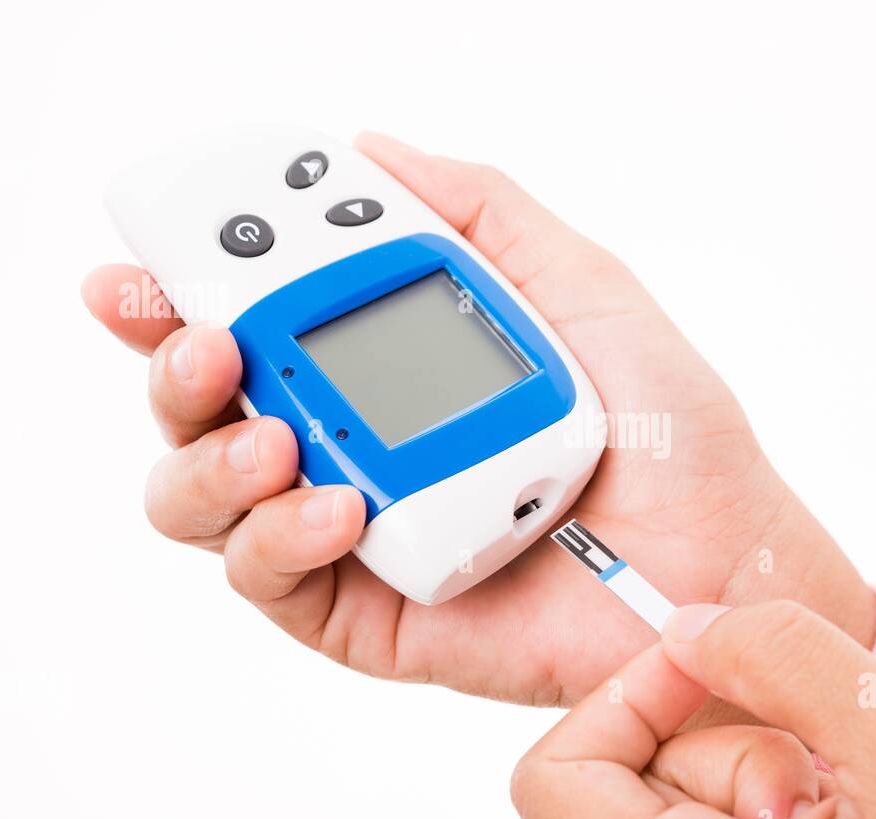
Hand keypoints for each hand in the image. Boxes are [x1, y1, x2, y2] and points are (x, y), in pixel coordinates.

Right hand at [81, 131, 875, 707]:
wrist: (723, 562)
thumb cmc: (671, 437)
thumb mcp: (584, 290)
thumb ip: (483, 215)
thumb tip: (375, 149)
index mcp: (392, 362)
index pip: (260, 316)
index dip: (189, 283)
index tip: (152, 255)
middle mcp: (355, 440)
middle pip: (205, 404)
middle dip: (172, 364)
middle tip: (200, 335)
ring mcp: (351, 531)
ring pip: (201, 497)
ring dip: (207, 455)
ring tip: (271, 433)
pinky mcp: (364, 611)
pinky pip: (267, 578)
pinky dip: (277, 537)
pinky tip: (336, 505)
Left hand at [512, 601, 875, 818]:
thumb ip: (782, 657)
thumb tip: (689, 627)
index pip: (556, 781)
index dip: (624, 698)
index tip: (706, 662)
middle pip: (627, 777)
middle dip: (728, 741)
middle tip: (824, 773)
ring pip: (684, 794)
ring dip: (768, 764)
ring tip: (855, 801)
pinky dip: (786, 789)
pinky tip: (856, 816)